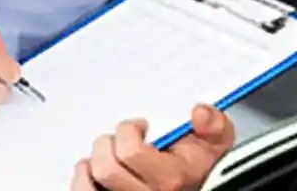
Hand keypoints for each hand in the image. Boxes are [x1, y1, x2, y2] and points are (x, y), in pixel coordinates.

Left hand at [71, 104, 234, 190]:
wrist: (196, 188)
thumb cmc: (197, 168)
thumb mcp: (215, 144)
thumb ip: (214, 125)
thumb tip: (199, 112)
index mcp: (171, 179)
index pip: (132, 152)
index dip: (128, 130)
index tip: (137, 127)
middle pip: (107, 168)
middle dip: (107, 144)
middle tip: (117, 139)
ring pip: (88, 185)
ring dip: (90, 164)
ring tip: (103, 156)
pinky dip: (81, 180)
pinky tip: (91, 174)